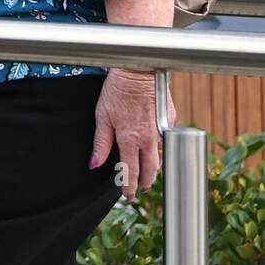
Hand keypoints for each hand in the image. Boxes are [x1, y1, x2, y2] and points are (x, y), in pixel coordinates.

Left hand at [90, 67, 175, 201]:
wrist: (139, 70)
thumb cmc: (117, 90)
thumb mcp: (102, 115)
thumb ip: (100, 143)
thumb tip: (94, 164)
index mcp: (130, 139)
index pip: (131, 171)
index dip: (129, 186)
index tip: (127, 195)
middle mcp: (148, 139)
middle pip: (150, 171)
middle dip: (145, 183)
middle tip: (139, 190)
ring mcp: (162, 131)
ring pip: (160, 159)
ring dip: (154, 170)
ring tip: (147, 176)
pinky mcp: (170, 121)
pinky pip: (166, 143)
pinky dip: (161, 152)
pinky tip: (155, 153)